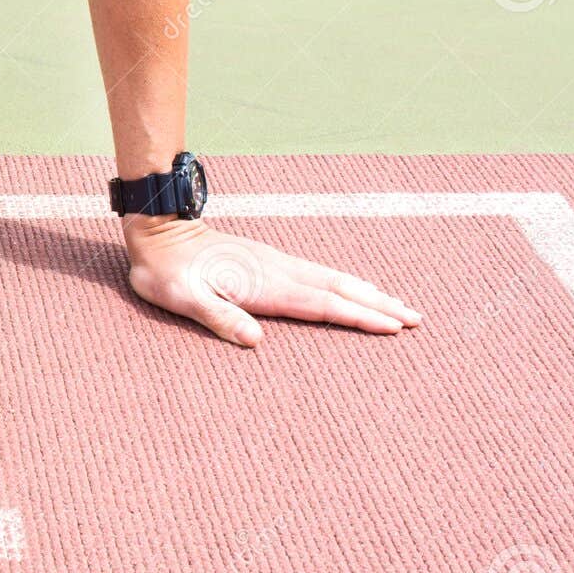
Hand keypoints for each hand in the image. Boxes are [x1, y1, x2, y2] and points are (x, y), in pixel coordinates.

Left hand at [123, 215, 421, 347]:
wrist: (157, 231)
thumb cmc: (166, 272)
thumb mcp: (183, 300)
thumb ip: (218, 318)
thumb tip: (256, 341)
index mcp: (264, 286)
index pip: (322, 305)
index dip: (359, 317)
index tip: (394, 327)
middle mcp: (277, 271)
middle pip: (339, 289)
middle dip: (378, 305)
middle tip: (416, 318)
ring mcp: (274, 263)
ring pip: (331, 279)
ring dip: (366, 292)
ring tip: (397, 304)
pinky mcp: (266, 259)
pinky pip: (316, 273)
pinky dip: (343, 283)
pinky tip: (350, 288)